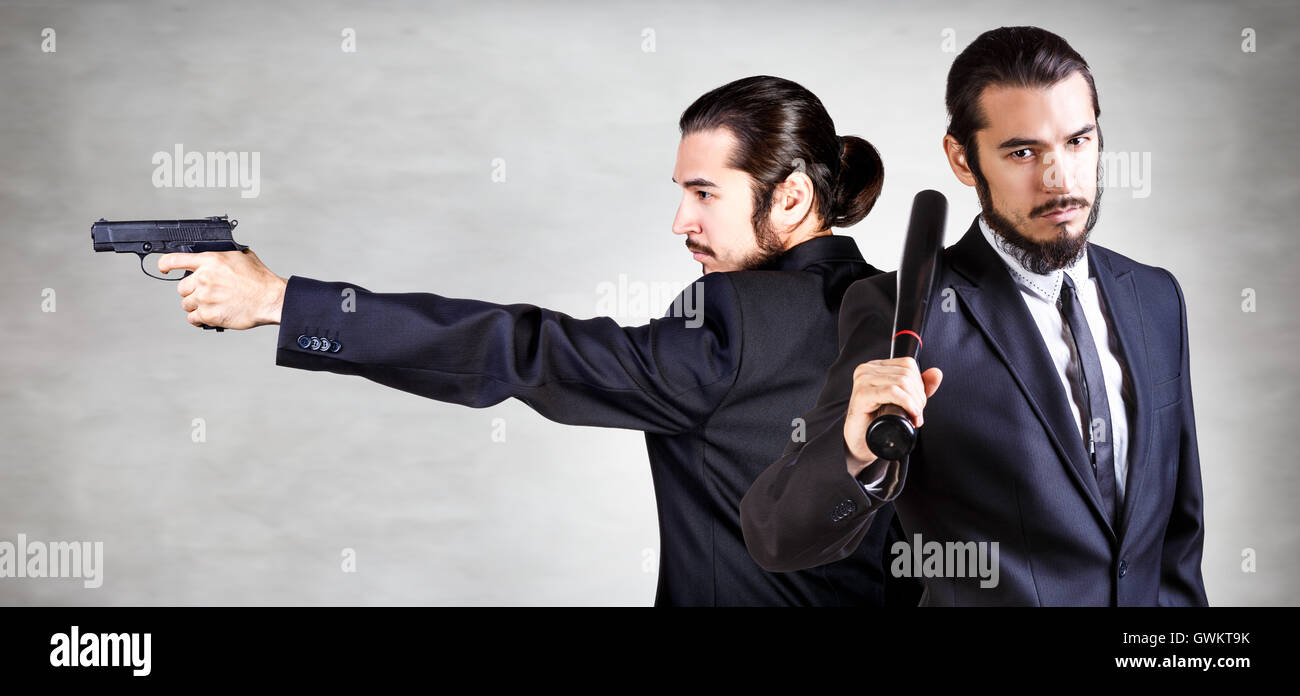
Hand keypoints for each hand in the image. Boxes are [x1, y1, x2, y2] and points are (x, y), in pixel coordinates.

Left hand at [158, 250, 286, 329]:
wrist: (271, 299)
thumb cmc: (261, 280)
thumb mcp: (243, 257)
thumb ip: (223, 256)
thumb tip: (215, 255)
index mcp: (210, 260)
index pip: (174, 259)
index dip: (164, 264)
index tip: (163, 268)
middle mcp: (204, 278)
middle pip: (181, 287)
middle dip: (191, 291)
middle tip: (206, 293)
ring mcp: (205, 297)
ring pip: (186, 304)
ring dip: (196, 306)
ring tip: (212, 305)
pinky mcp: (208, 315)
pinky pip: (193, 319)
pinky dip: (199, 319)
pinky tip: (210, 316)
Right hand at [843, 357, 942, 474]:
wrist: (861, 442)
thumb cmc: (878, 421)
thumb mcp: (904, 401)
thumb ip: (920, 386)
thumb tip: (936, 373)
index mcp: (876, 367)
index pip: (908, 364)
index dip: (919, 384)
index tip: (917, 403)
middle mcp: (867, 370)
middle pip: (907, 374)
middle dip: (919, 396)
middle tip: (916, 414)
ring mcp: (863, 380)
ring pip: (902, 382)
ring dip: (915, 403)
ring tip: (913, 417)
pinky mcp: (861, 394)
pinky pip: (892, 391)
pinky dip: (907, 403)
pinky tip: (910, 415)